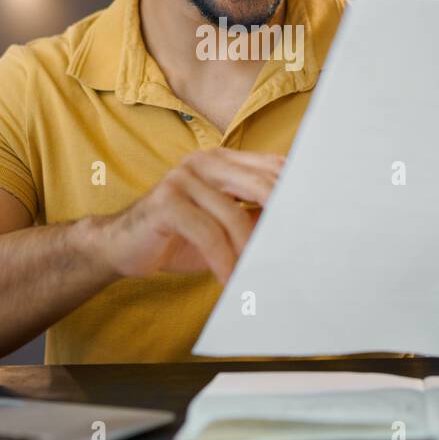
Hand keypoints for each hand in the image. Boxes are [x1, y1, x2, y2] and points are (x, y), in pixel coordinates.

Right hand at [84, 147, 282, 284]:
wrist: (121, 245)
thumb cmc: (178, 235)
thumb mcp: (222, 223)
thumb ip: (253, 213)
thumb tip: (297, 223)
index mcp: (222, 160)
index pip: (271, 167)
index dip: (295, 191)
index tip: (317, 219)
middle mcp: (204, 161)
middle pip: (260, 185)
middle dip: (281, 220)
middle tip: (296, 249)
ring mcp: (182, 179)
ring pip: (234, 215)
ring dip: (249, 251)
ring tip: (258, 274)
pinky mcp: (166, 203)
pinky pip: (207, 234)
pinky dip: (223, 261)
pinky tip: (229, 280)